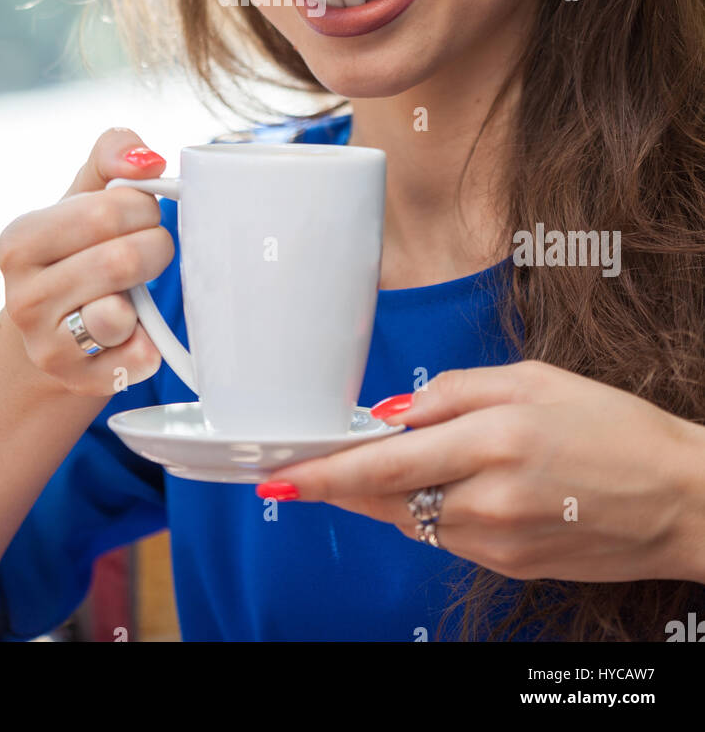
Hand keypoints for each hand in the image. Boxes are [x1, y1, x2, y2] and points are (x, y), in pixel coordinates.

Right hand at [0, 127, 173, 395]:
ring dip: (147, 295)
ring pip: (123, 313)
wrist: (56, 329)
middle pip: (122, 260)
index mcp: (19, 241)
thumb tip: (148, 160)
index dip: (143, 207)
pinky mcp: (80, 382)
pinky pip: (139, 357)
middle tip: (149, 248)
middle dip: (154, 247)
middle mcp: (22, 297)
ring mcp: (47, 346)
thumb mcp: (85, 195)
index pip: (107, 210)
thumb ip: (112, 156)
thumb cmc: (78, 248)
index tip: (140, 214)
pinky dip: (151, 340)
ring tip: (135, 288)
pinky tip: (134, 330)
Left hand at [256, 360, 704, 582]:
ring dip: (389, 493)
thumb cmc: (612, 426)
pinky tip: (450, 485)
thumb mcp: (533, 379)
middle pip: (386, 499)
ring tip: (394, 461)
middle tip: (304, 466)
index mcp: (493, 441)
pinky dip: (432, 510)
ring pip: (412, 519)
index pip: (382, 464)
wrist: (679, 499)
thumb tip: (391, 412)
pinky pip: (447, 537)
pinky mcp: (508, 567)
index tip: (281, 475)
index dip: (324, 474)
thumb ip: (454, 392)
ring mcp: (498, 543)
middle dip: (341, 484)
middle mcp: (488, 500)